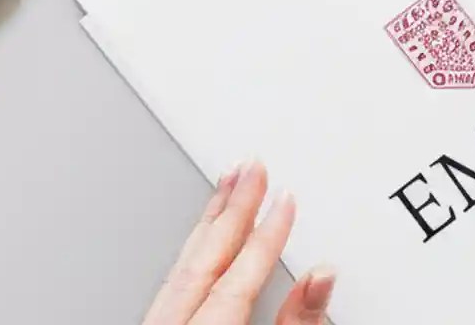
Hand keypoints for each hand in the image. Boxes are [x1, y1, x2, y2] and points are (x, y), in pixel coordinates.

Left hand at [143, 162, 334, 324]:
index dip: (268, 235)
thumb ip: (298, 321)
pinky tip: (206, 230)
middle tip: (254, 167)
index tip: (286, 199)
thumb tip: (321, 276)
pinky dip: (194, 246)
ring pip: (183, 263)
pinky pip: (174, 276)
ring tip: (229, 181)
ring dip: (210, 219)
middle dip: (235, 208)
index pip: (239, 276)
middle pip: (206, 258)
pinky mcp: (153, 324)